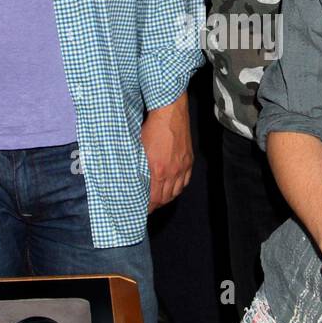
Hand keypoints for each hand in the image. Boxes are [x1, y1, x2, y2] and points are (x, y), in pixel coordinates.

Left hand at [140, 94, 193, 211]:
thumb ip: (139, 166)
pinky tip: (173, 187)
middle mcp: (172, 172)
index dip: (148, 207)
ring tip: (160, 198)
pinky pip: (186, 181)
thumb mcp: (139, 149)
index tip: (143, 209)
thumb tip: (132, 178)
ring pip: (177, 191)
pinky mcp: (189, 161)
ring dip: (168, 197)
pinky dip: (179, 187)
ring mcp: (182, 167)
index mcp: (158, 171)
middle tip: (150, 206)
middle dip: (157, 204)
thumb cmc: (152, 128)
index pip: (154, 198)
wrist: (170, 114)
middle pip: (166, 198)